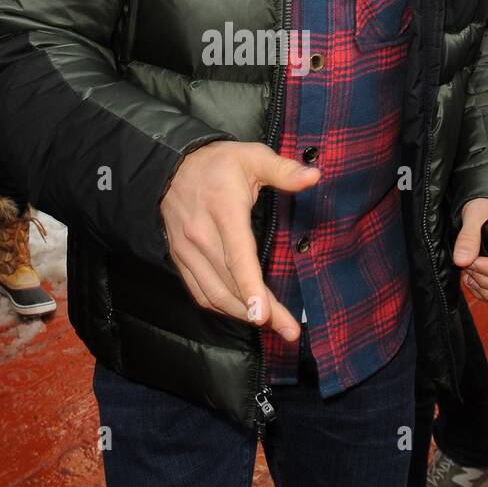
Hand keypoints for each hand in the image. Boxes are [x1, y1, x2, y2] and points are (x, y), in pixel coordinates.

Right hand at [160, 141, 320, 340]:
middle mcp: (201, 235)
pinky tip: (244, 312)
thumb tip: (315, 176)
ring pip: (214, 294)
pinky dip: (222, 307)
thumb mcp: (253, 156)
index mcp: (223, 211)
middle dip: (261, 312)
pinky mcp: (180, 259)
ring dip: (242, 314)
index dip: (251, 289)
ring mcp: (187, 251)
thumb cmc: (219, 162)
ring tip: (273, 326)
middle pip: (231, 284)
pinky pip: (200, 292)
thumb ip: (283, 170)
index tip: (264, 315)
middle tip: (290, 330)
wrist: (172, 163)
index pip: (238, 257)